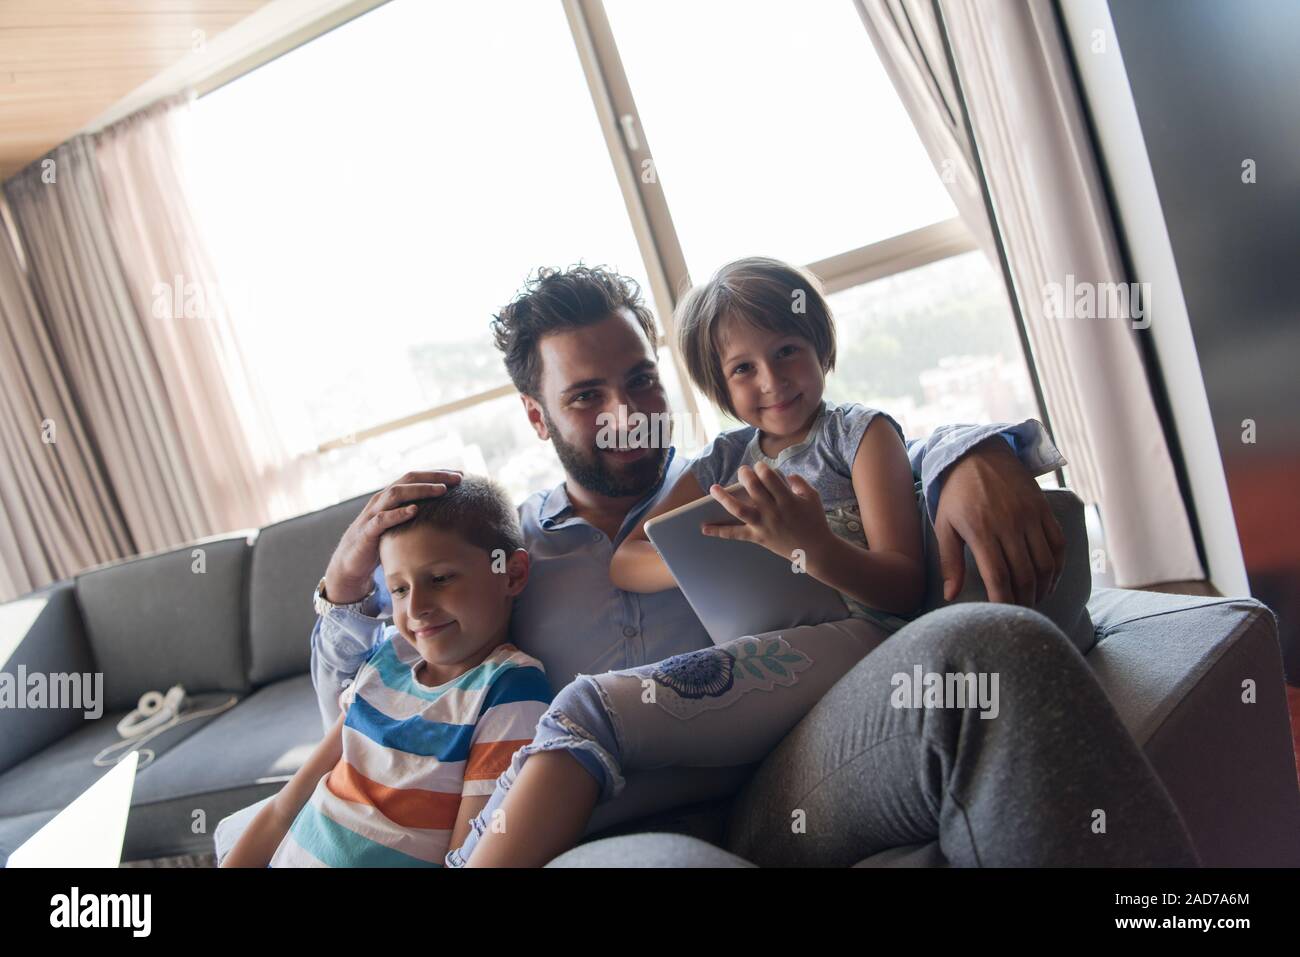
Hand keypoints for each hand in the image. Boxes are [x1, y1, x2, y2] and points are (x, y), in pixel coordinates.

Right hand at [323, 470, 462, 602]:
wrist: (351, 562)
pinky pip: (382, 519)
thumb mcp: (402, 526)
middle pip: (409, 479)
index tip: (461, 474)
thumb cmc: (381, 542)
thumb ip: (419, 516)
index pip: (417, 478)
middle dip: (435, 477)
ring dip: (420, 490)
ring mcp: (373, 513)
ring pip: (396, 494)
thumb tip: (450, 515)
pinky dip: (398, 513)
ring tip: (441, 490)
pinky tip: (414, 510)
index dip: (439, 474)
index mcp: (392, 496)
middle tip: (458, 478)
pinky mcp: (367, 531)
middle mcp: (382, 499)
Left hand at [701, 462, 831, 563]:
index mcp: (788, 500)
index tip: (759, 467)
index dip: (761, 468)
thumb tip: (784, 474)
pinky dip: (719, 532)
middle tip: (743, 471)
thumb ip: (799, 482)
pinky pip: (736, 535)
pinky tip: (704, 528)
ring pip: (739, 510)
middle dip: (745, 474)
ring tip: (713, 489)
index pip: (769, 477)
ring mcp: (764, 525)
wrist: (816, 551)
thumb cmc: (815, 521)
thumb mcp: (812, 497)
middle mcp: (774, 511)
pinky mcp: (758, 538)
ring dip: (724, 498)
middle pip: (753, 488)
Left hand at [934, 437, 1064, 605]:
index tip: (1002, 615)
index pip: (998, 576)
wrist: (977, 454)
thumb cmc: (956, 495)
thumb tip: (950, 596)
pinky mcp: (1043, 509)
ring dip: (1043, 587)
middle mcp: (1009, 524)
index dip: (1002, 600)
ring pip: (1045, 563)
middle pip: (1025, 574)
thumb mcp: (944, 526)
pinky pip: (1058, 544)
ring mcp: (1030, 516)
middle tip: (1020, 612)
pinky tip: (1049, 580)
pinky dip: (1058, 567)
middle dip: (1024, 599)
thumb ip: (949, 562)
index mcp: (981, 530)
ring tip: (1034, 599)